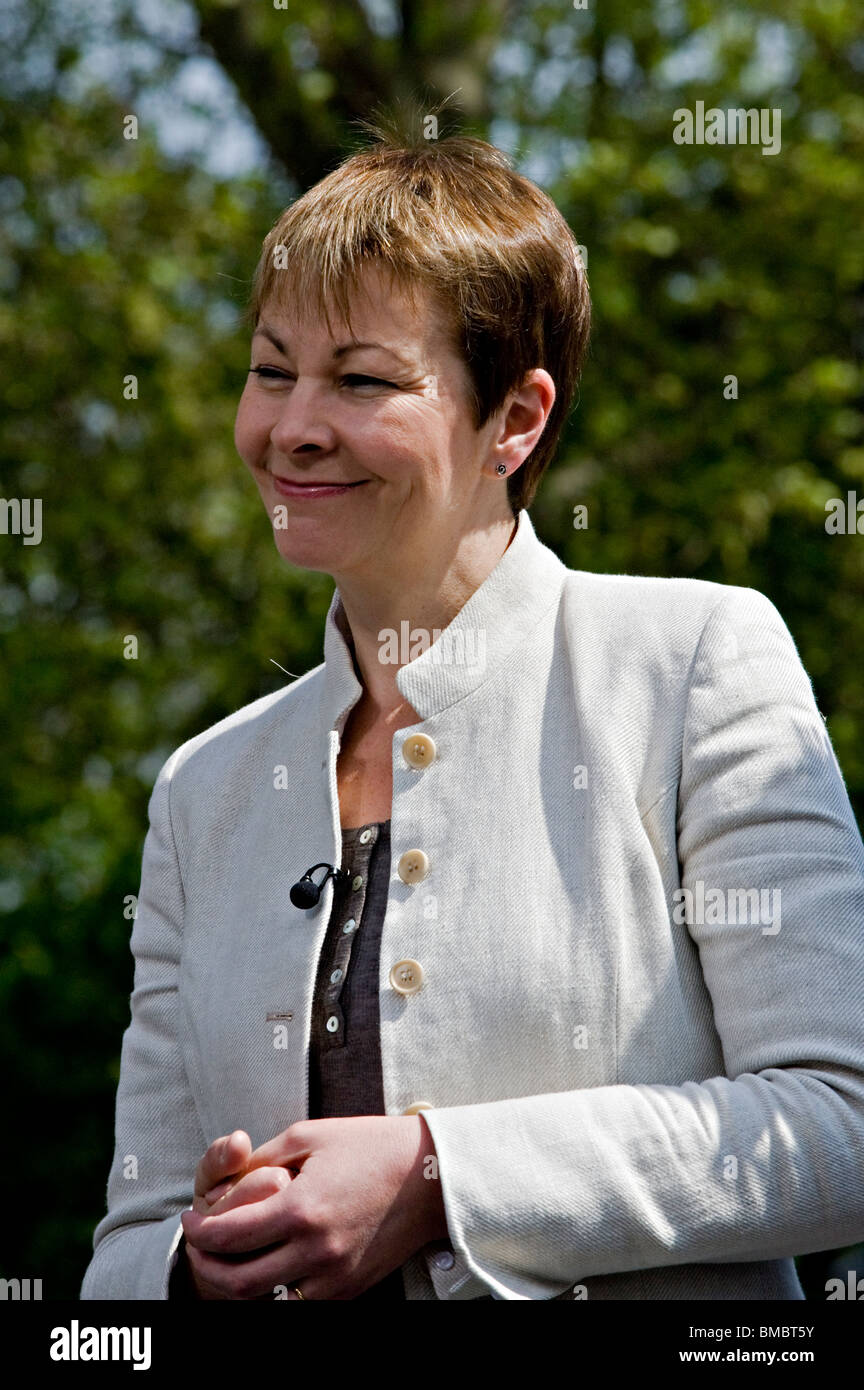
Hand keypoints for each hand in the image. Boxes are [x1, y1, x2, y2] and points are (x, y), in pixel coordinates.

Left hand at [180, 1115, 447, 1299]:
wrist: (431, 1176)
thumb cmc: (370, 1145)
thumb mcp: (309, 1136)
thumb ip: (261, 1159)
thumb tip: (224, 1179)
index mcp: (301, 1209)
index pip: (227, 1236)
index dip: (197, 1231)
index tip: (190, 1218)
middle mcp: (315, 1251)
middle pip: (238, 1283)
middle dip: (206, 1266)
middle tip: (198, 1244)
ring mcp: (334, 1277)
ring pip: (266, 1300)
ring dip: (237, 1284)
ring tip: (228, 1257)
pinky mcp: (350, 1289)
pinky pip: (298, 1301)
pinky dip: (274, 1289)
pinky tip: (267, 1264)